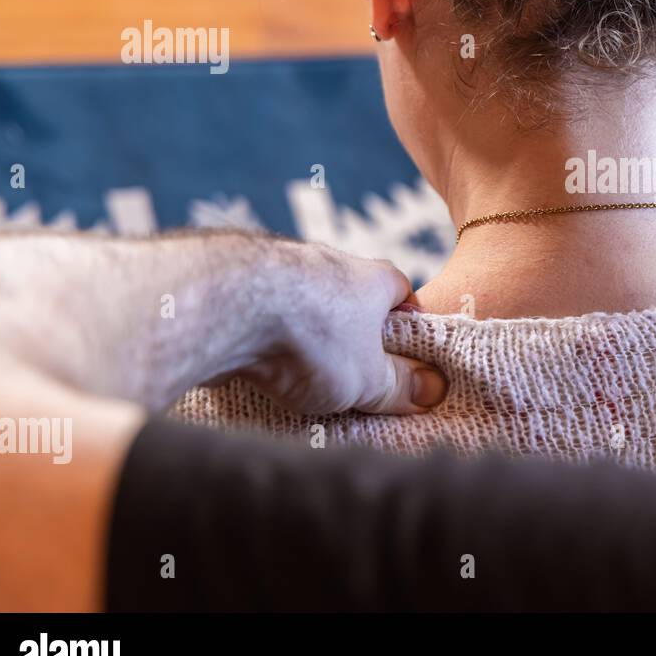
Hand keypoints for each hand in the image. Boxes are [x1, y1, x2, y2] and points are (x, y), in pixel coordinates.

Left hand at [214, 243, 447, 415]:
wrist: (224, 305)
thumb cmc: (309, 335)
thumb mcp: (367, 378)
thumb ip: (398, 386)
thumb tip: (431, 392)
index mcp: (371, 278)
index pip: (402, 291)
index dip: (408, 321)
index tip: (408, 353)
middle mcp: (328, 264)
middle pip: (351, 299)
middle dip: (354, 336)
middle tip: (355, 375)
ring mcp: (279, 271)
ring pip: (303, 307)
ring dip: (306, 337)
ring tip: (302, 381)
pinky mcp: (237, 286)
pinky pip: (262, 315)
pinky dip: (266, 339)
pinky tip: (260, 369)